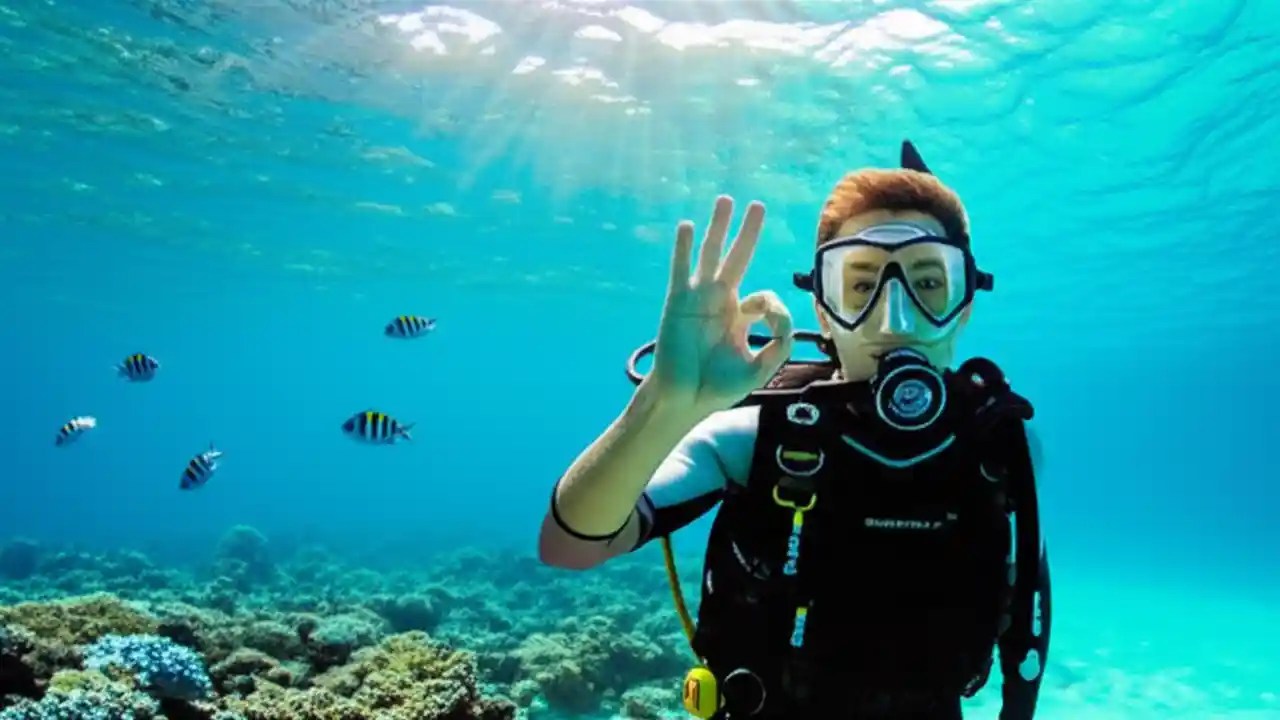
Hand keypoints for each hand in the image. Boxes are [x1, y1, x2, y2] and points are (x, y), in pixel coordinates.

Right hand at [646, 195, 793, 416]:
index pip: (765, 297)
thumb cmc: (718, 387)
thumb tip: (783, 319)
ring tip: (726, 200)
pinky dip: (683, 248)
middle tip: (758, 205)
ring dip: (719, 227)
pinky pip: (682, 270)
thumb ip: (779, 345)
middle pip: (738, 258)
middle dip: (748, 232)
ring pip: (711, 255)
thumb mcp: (760, 368)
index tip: (774, 330)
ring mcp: (698, 298)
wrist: (685, 398)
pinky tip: (686, 226)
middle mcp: (720, 301)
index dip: (775, 310)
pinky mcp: (678, 302)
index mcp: (739, 316)